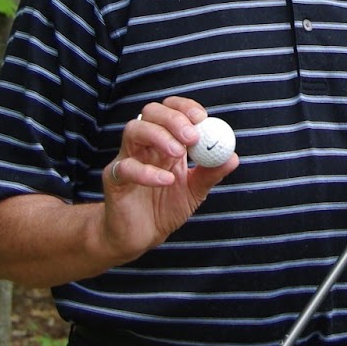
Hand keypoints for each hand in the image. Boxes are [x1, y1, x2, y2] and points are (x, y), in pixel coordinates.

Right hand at [99, 97, 238, 261]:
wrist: (141, 238)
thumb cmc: (165, 209)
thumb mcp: (195, 190)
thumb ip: (211, 173)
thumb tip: (232, 157)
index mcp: (164, 141)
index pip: (171, 109)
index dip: (185, 108)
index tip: (202, 118)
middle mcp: (144, 145)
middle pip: (151, 112)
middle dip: (173, 118)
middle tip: (192, 136)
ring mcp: (126, 159)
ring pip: (133, 129)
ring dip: (159, 135)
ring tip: (179, 153)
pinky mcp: (114, 179)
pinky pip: (125, 167)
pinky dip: (147, 171)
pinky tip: (166, 181)